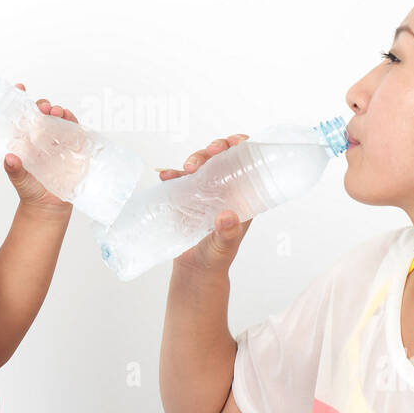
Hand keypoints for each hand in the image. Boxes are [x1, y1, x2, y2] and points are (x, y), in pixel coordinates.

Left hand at [3, 82, 76, 217]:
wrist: (50, 207)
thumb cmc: (32, 190)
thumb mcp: (20, 181)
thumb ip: (15, 170)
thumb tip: (9, 158)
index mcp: (26, 139)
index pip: (23, 115)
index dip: (21, 100)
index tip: (19, 88)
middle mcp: (43, 136)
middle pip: (43, 113)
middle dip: (43, 105)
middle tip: (43, 107)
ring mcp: (59, 141)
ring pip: (60, 119)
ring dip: (59, 111)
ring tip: (56, 112)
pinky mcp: (74, 148)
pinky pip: (77, 131)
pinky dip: (74, 123)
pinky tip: (70, 120)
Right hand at [160, 134, 252, 272]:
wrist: (194, 270)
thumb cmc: (216, 258)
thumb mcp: (224, 246)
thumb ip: (228, 233)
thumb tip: (227, 216)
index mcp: (242, 196)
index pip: (248, 164)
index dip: (244, 147)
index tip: (237, 142)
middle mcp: (224, 189)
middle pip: (223, 158)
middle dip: (216, 148)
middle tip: (210, 151)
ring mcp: (205, 191)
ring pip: (202, 164)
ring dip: (194, 159)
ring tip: (186, 168)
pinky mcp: (186, 197)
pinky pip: (180, 178)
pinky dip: (173, 174)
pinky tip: (166, 175)